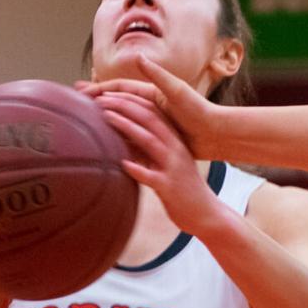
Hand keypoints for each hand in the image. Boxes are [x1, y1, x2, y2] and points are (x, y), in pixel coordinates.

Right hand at [81, 55, 222, 157]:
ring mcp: (153, 120)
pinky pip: (133, 134)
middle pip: (117, 100)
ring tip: (86, 121)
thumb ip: (158, 74)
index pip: (119, 87)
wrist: (215, 135)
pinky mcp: (158, 135)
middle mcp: (150, 104)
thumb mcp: (177, 90)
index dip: (99, 88)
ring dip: (105, 116)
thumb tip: (138, 56)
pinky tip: (110, 143)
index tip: (80, 91)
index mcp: (152, 93)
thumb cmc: (199, 111)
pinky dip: (120, 135)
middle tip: (76, 102)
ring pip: (123, 117)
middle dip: (97, 99)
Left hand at [93, 89, 230, 237]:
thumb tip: (124, 139)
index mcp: (175, 140)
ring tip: (106, 117)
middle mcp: (175, 149)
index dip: (131, 99)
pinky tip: (121, 163)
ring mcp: (173, 167)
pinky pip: (150, 176)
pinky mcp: (169, 187)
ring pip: (149, 140)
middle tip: (101, 98)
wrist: (206, 214)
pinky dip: (136, 168)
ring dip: (126, 126)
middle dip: (124, 105)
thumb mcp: (168, 164)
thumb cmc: (183, 189)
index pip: (152, 111)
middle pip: (149, 119)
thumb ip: (149, 150)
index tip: (110, 93)